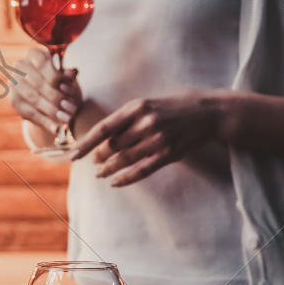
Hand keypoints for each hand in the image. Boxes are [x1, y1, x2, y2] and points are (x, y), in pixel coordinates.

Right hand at [10, 46, 82, 141]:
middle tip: (71, 109)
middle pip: (37, 83)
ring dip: (51, 111)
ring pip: (33, 98)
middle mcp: (20, 66)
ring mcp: (14, 83)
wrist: (45, 95)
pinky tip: (56, 129)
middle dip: (56, 98)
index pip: (42, 63)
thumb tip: (72, 73)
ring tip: (66, 120)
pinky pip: (29, 112)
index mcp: (34, 54)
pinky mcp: (13, 100)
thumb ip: (68, 75)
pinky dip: (44, 122)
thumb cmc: (59, 82)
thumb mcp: (66, 77)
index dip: (55, 76)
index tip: (66, 88)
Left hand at [68, 91, 227, 186]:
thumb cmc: (177, 104)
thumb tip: (105, 135)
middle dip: (98, 156)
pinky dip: (126, 178)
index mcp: (137, 106)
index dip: (86, 143)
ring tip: (99, 173)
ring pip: (124, 160)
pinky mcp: (169, 154)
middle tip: (93, 162)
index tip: (73, 154)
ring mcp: (158, 140)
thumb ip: (129, 117)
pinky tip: (115, 182)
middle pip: (112, 146)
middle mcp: (145, 123)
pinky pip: (142, 170)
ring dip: (108, 169)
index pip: (103, 128)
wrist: (211, 112)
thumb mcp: (150, 102)